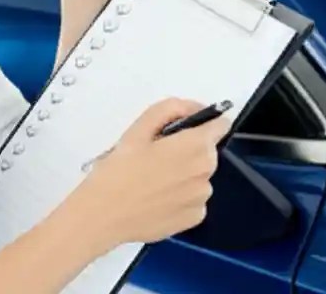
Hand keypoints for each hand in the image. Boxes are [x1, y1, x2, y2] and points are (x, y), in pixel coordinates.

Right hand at [62, 98, 230, 255]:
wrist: (104, 215)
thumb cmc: (118, 171)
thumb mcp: (136, 130)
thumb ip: (168, 110)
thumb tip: (191, 107)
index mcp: (195, 146)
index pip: (220, 125)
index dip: (201, 121)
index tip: (182, 127)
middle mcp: (207, 172)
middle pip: (206, 151)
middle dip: (186, 149)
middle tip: (153, 156)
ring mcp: (202, 198)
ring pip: (198, 175)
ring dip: (182, 173)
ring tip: (150, 179)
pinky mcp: (195, 218)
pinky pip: (193, 198)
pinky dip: (179, 196)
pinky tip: (155, 197)